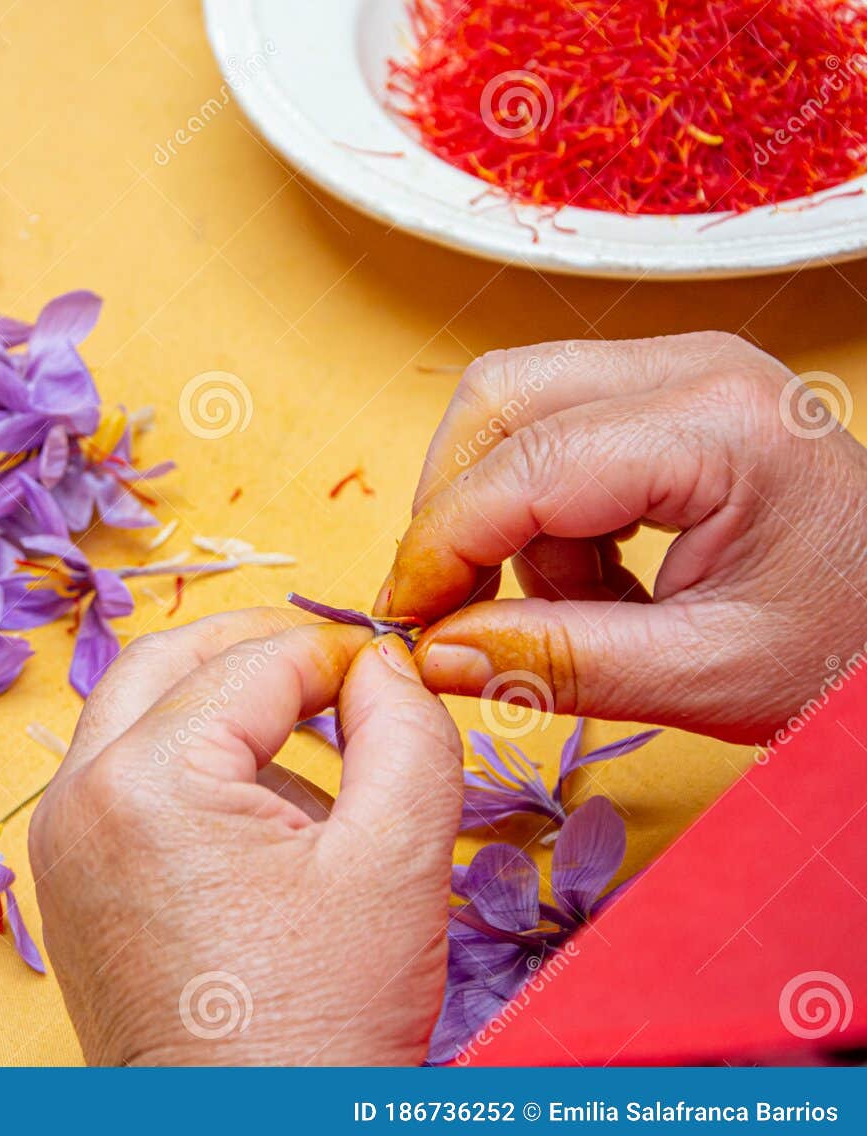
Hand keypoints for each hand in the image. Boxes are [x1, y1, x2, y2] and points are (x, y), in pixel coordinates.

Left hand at [27, 608, 461, 1065]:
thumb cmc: (318, 1027)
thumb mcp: (399, 862)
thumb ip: (407, 732)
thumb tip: (383, 663)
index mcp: (144, 780)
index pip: (252, 661)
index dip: (337, 652)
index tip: (392, 670)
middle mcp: (77, 799)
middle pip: (164, 663)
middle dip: (255, 651)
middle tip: (335, 669)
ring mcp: (62, 845)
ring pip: (137, 718)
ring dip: (222, 710)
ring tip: (318, 767)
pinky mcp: (70, 885)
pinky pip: (124, 783)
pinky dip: (191, 771)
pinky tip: (268, 829)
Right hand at [378, 332, 866, 744]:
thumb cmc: (845, 648)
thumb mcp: (705, 678)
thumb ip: (559, 665)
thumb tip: (431, 656)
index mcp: (719, 427)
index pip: (522, 468)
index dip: (439, 548)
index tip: (405, 625)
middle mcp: (696, 365)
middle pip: (499, 400)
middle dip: (455, 511)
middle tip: (462, 610)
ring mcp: (685, 365)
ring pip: (514, 406)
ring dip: (501, 512)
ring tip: (574, 602)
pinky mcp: (674, 389)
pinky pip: (552, 422)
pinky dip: (538, 504)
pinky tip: (596, 574)